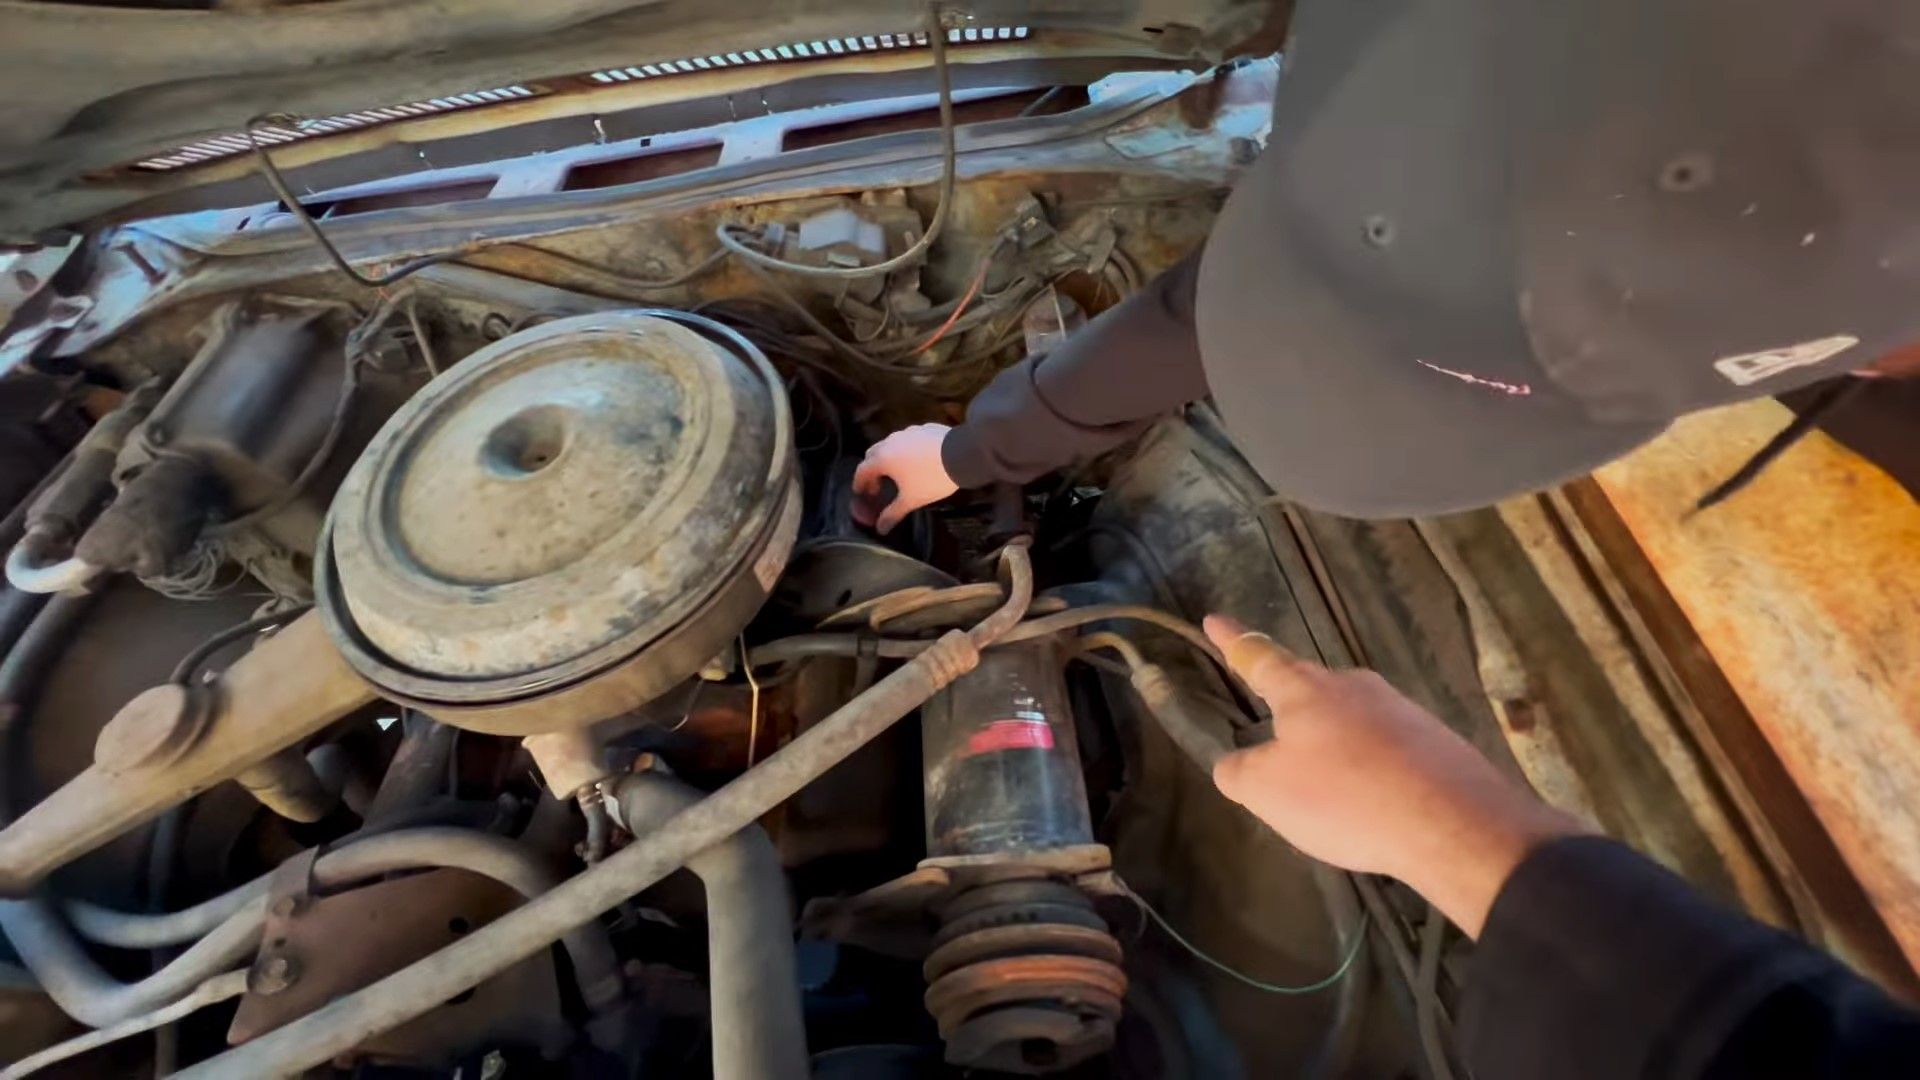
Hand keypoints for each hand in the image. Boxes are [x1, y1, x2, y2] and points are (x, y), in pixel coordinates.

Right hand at [852, 423, 959, 533]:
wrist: (962, 454)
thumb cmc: (931, 479)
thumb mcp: (911, 500)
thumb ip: (893, 514)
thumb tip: (880, 529)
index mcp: (882, 458)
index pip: (861, 470)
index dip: (859, 483)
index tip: (862, 493)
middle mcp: (890, 441)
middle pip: (873, 454)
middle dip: (872, 470)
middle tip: (878, 484)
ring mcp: (907, 431)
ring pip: (890, 444)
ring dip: (888, 458)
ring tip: (898, 473)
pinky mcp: (923, 427)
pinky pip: (908, 439)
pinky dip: (906, 450)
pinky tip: (918, 460)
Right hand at [1203, 614, 1587, 936]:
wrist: (1454, 822)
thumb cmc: (1347, 798)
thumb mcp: (1268, 792)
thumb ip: (1240, 772)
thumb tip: (1235, 762)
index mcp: (1305, 691)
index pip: (1258, 657)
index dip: (1233, 640)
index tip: (1214, 618)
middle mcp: (1353, 686)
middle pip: (1308, 688)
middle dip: (1287, 703)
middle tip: (1271, 727)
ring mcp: (1399, 710)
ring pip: (1349, 718)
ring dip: (1332, 742)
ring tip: (1326, 787)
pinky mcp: (1433, 740)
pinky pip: (1384, 747)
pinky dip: (1368, 767)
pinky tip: (1371, 800)